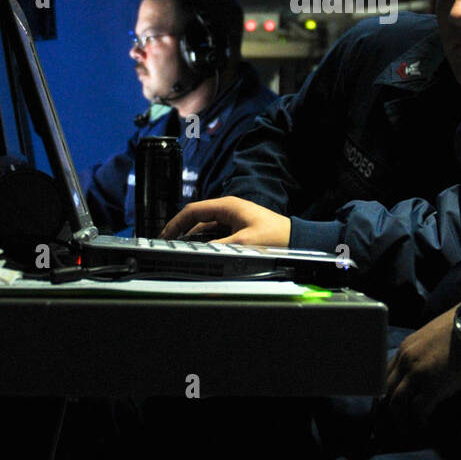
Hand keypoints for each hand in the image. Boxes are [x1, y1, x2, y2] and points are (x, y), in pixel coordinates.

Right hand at [160, 196, 291, 246]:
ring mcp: (232, 219)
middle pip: (196, 220)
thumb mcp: (244, 243)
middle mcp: (228, 210)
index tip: (164, 236)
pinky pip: (214, 235)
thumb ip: (219, 247)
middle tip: (167, 246)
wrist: (296, 241)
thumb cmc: (275, 237)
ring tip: (179, 252)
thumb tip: (198, 253)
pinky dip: (204, 243)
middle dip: (181, 232)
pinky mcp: (237, 229)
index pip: (193, 211)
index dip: (175, 223)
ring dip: (193, 239)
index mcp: (227, 206)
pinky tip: (198, 253)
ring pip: (204, 229)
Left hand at [384, 305, 460, 428]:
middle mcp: (406, 360)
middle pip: (386, 390)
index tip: (386, 405)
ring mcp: (418, 373)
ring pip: (396, 403)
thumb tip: (427, 367)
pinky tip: (424, 425)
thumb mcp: (434, 336)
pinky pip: (417, 410)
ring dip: (400, 419)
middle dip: (387, 409)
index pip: (385, 374)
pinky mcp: (433, 387)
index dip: (385, 391)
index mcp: (406, 348)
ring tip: (407, 429)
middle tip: (391, 423)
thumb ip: (424, 351)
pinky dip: (418, 421)